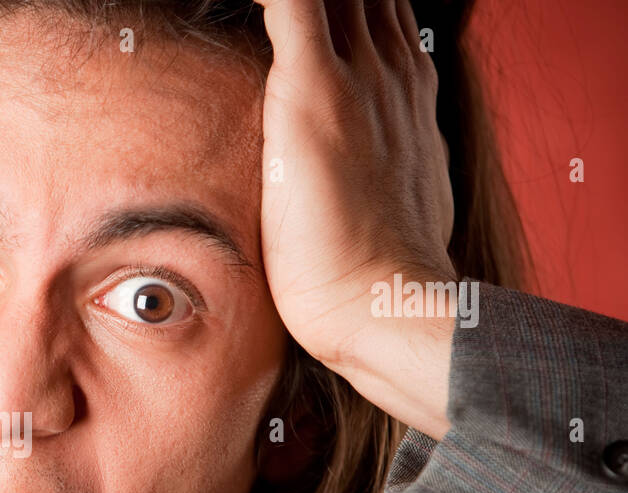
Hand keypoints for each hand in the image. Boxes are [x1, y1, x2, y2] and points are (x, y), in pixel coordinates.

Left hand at [254, 0, 456, 438]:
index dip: (348, 12)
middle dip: (331, 5)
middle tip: (280, 27)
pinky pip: (290, 4)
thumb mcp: (395, 201)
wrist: (386, 302)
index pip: (381, 16)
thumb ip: (375, 171)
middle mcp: (392, 73)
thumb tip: (351, 188)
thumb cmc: (379, 273)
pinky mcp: (313, 91)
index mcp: (409, 95)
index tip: (315, 30)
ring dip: (292, 5)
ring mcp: (358, 79)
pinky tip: (244, 4)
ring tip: (256, 19)